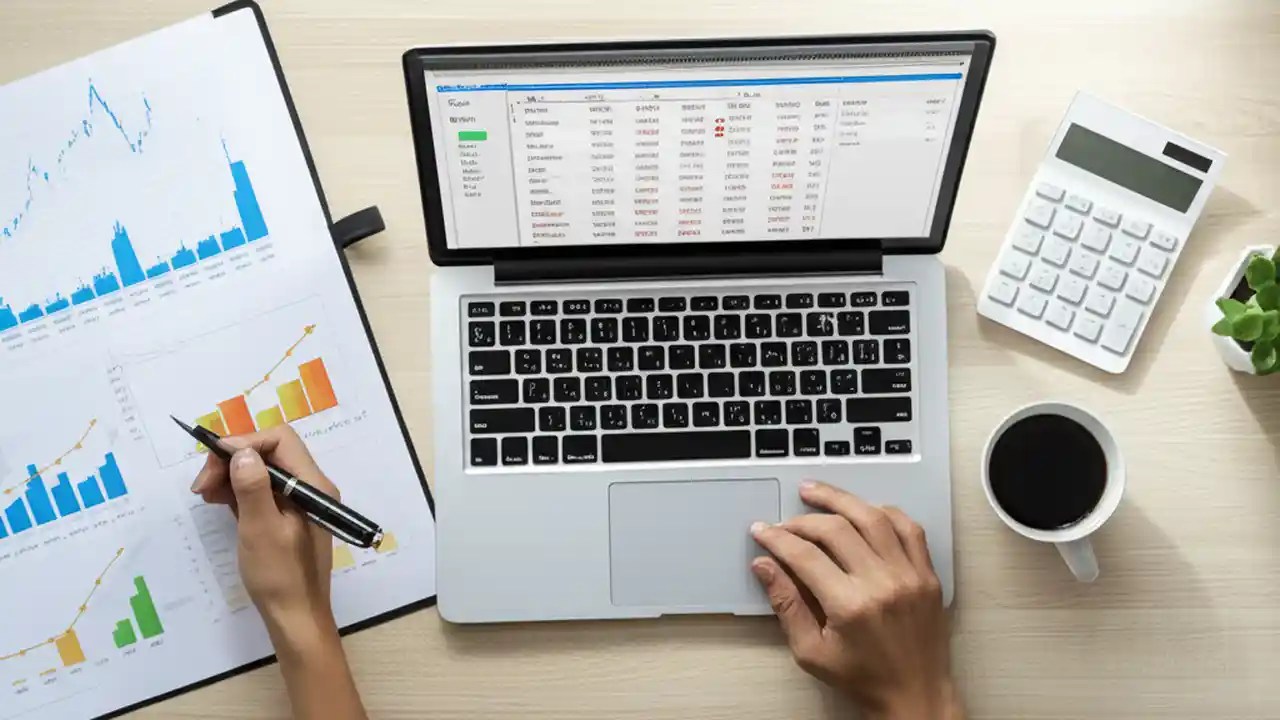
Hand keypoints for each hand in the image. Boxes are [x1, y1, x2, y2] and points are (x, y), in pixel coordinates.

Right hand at [190, 426, 337, 639]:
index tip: (212, 460)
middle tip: (201, 484)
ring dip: (231, 476)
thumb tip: (242, 452)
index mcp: (313, 485)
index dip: (244, 443)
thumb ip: (252, 488)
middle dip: (232, 460)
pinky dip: (238, 492)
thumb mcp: (261, 530)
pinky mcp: (286, 517)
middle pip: (270, 453)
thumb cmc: (280, 576)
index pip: (280, 440)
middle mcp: (310, 487)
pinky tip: (216, 501)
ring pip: (262, 471)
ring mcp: (299, 502)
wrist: (295, 617)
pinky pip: (262, 492)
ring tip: (204, 493)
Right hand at [750, 482, 960, 719]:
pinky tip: (864, 508)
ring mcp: (909, 575)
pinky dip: (884, 511)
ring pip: (872, 518)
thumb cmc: (863, 678)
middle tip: (784, 520)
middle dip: (803, 519)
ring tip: (816, 492)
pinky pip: (909, 528)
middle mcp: (883, 584)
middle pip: (836, 529)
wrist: (915, 695)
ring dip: (841, 500)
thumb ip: (786, 604)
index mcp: (851, 606)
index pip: (805, 556)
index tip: (762, 531)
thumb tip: (764, 566)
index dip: (778, 538)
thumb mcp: (811, 651)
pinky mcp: (927, 574)